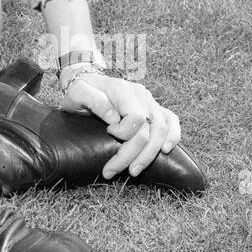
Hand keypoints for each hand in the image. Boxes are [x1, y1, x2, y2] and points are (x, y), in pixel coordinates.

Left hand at [61, 71, 182, 179]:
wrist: (86, 80)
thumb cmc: (80, 89)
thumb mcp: (78, 92)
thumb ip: (94, 101)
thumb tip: (114, 119)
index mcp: (122, 89)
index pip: (136, 117)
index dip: (124, 132)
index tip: (109, 132)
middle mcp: (140, 94)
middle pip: (149, 129)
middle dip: (133, 155)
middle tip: (112, 171)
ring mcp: (150, 101)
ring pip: (162, 130)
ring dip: (150, 154)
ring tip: (134, 170)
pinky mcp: (154, 108)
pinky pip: (171, 121)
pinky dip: (173, 136)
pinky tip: (165, 150)